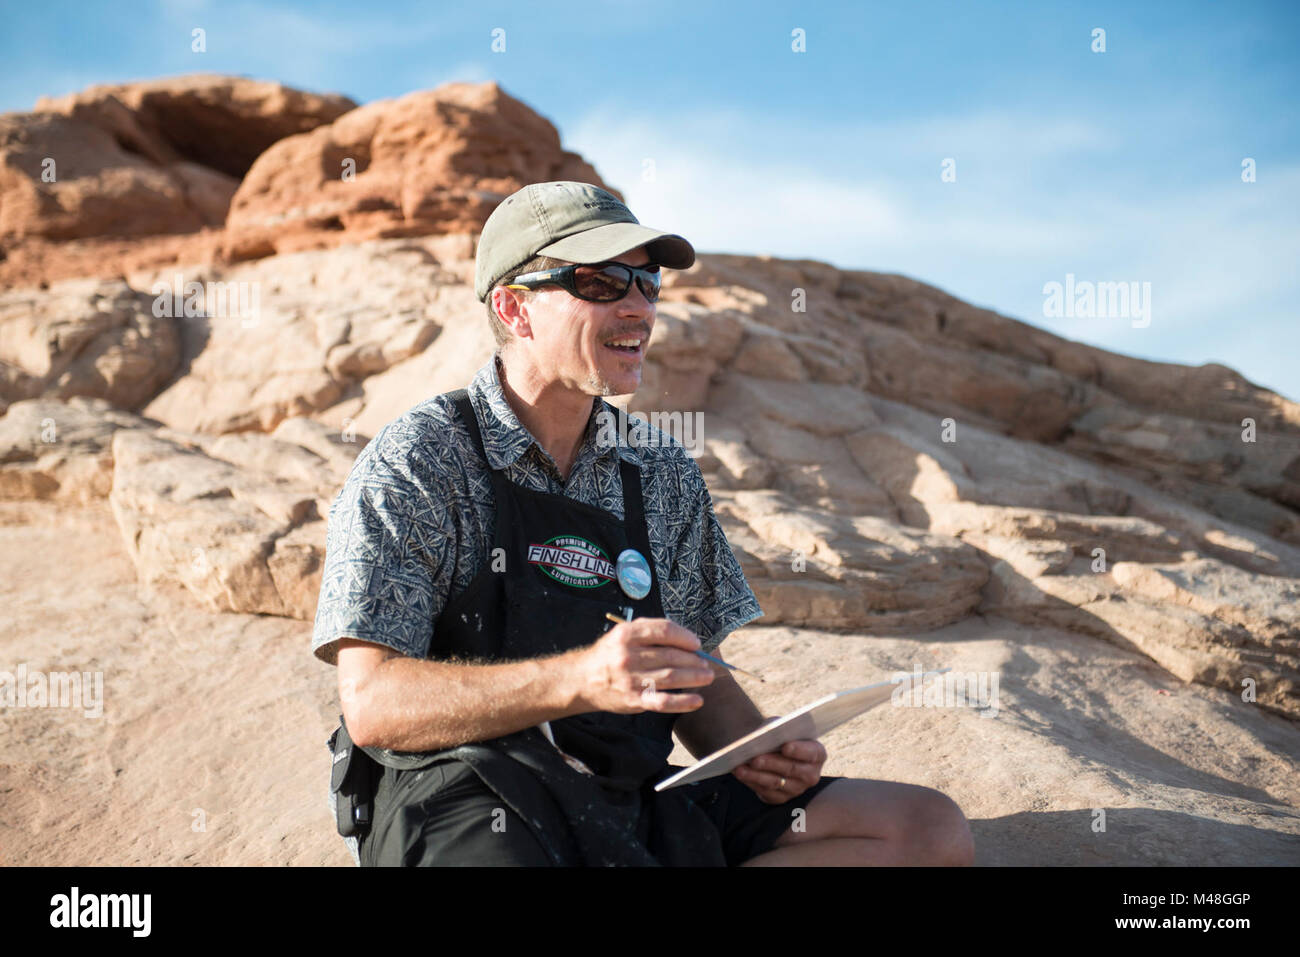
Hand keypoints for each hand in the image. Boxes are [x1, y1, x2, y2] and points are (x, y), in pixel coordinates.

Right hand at [572, 617, 714, 714]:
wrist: (583, 680)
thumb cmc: (610, 654)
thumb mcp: (623, 634)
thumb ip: (651, 633)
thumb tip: (687, 642)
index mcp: (627, 634)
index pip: (664, 631)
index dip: (685, 637)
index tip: (696, 644)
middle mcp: (628, 655)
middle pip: (671, 656)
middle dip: (694, 660)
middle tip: (706, 663)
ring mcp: (631, 679)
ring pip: (671, 677)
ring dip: (694, 677)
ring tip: (707, 677)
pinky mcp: (634, 699)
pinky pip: (664, 701)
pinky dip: (683, 702)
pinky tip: (698, 700)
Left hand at [732, 735, 825, 803]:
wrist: (768, 748)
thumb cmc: (776, 734)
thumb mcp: (779, 727)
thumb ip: (775, 730)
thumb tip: (762, 739)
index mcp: (817, 753)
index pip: (812, 753)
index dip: (799, 750)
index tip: (785, 746)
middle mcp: (810, 774)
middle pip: (791, 769)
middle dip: (771, 763)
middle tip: (755, 759)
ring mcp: (796, 788)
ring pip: (775, 783)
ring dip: (756, 775)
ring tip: (740, 768)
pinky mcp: (780, 798)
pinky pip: (765, 792)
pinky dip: (751, 782)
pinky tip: (740, 774)